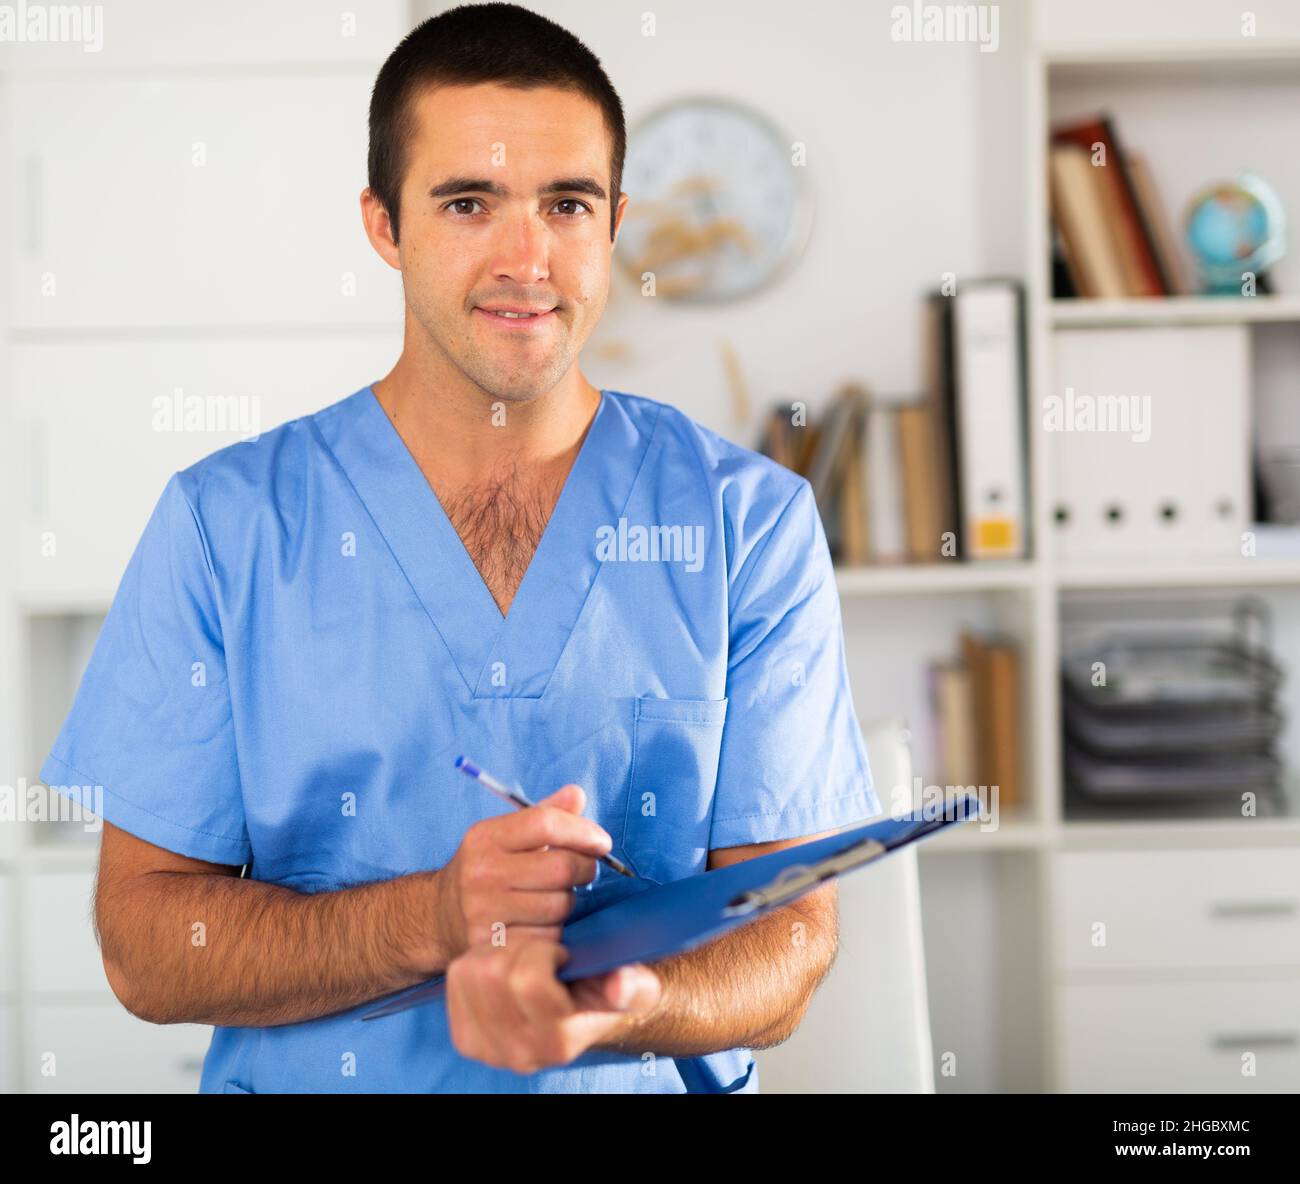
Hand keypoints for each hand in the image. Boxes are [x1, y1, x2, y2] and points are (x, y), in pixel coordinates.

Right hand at [433, 784, 610, 958]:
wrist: (439, 916)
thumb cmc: (486, 869)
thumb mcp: (505, 835)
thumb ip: (543, 814)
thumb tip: (577, 794)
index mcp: (486, 837)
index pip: (546, 822)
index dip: (583, 831)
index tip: (601, 842)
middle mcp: (481, 872)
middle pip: (560, 867)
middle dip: (586, 868)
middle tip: (586, 870)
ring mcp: (484, 911)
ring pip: (559, 905)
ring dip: (570, 900)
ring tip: (558, 895)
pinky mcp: (492, 945)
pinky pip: (549, 937)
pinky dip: (556, 930)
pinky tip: (544, 922)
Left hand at [446, 939, 661, 1073]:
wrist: (578, 1017)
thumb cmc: (605, 993)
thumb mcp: (634, 987)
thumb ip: (634, 986)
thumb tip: (620, 984)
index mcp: (559, 1041)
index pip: (528, 980)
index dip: (543, 952)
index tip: (560, 953)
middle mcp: (520, 1054)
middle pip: (493, 973)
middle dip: (518, 946)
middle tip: (539, 950)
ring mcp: (488, 1050)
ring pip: (470, 971)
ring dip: (496, 950)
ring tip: (521, 955)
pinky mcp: (465, 1038)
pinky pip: (455, 977)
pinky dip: (476, 958)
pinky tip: (502, 964)